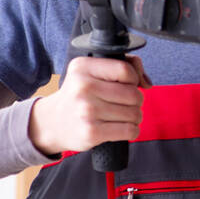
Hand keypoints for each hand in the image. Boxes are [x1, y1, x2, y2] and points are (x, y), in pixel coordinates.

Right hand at [29, 54, 151, 155]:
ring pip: (134, 113)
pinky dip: (132, 131)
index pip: (125, 70)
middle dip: (136, 101)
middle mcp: (83, 87)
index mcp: (82, 67)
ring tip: (122, 116)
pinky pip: (129, 131)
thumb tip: (147, 83)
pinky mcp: (91, 132)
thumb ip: (124, 66)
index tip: (128, 85)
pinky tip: (122, 128)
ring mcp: (87, 111)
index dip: (134, 79)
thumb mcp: (91, 73)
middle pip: (133, 94)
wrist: (52, 123)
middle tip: (126, 104)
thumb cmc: (79, 96)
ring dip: (135, 117)